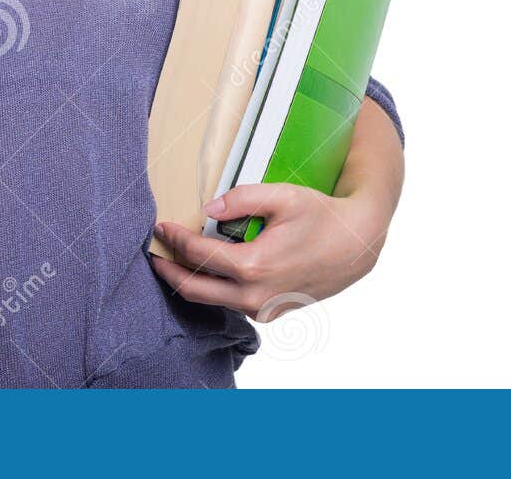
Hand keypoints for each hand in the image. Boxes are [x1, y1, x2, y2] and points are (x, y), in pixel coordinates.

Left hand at [148, 181, 392, 320]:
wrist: (356, 246)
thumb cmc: (322, 217)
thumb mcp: (284, 196)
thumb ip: (243, 198)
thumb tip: (209, 208)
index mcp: (254, 266)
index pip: (199, 255)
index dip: (175, 240)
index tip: (160, 227)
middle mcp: (254, 296)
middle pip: (194, 289)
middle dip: (169, 271)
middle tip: (153, 253)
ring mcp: (262, 309)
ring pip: (212, 300)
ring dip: (191, 281)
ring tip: (177, 259)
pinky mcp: (269, 313)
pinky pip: (232, 303)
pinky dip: (215, 288)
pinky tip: (211, 269)